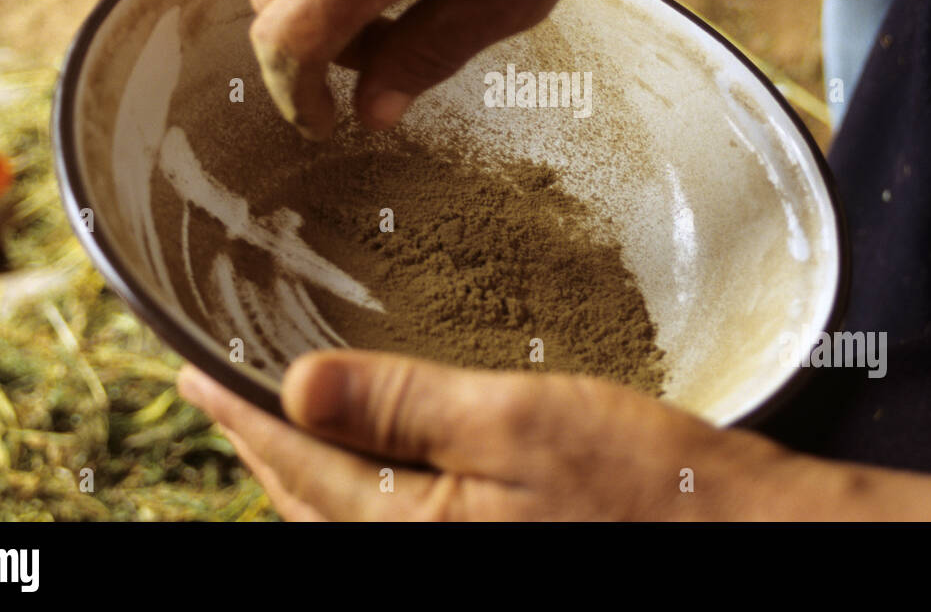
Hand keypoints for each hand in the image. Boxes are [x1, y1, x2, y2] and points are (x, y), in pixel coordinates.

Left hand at [177, 350, 814, 519]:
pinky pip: (389, 522)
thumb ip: (403, 406)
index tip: (192, 372)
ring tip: (278, 417)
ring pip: (344, 515)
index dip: (238, 411)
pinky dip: (357, 481)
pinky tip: (370, 456)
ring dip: (303, 463)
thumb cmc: (642, 487)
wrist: (737, 538)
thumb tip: (298, 386)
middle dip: (258, 440)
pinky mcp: (487, 549)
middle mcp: (416, 555)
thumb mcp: (516, 426)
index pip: (292, 461)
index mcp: (406, 531)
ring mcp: (452, 559)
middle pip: (306, 497)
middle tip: (220, 389)